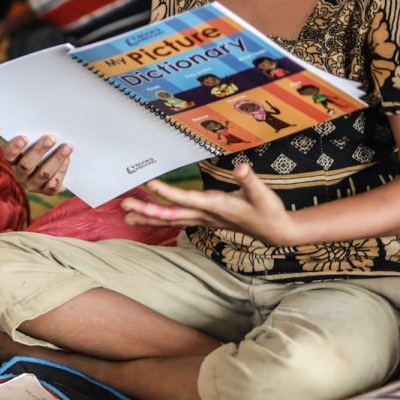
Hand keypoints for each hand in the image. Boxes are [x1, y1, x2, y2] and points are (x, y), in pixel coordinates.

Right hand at [1, 134, 72, 193]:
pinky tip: (67, 160)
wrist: (50, 166)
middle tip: (52, 138)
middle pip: (26, 165)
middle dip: (39, 150)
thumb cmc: (40, 147)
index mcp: (13, 161)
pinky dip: (61, 171)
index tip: (24, 137)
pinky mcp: (46, 191)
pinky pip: (53, 185)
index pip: (9, 155)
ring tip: (67, 147)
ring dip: (56, 159)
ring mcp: (33, 184)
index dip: (15, 147)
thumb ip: (35, 135)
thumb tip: (47, 123)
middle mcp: (20, 175)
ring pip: (43, 174)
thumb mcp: (34, 141)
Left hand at [121, 165, 299, 243]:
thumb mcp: (262, 193)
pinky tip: (149, 217)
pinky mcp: (206, 219)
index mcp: (216, 206)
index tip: (149, 184)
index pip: (187, 199)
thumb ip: (249, 180)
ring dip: (149, 216)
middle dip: (147, 209)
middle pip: (171, 213)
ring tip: (127, 216)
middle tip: (124, 205)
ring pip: (171, 219)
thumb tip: (242, 168)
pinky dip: (161, 218)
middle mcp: (205, 215)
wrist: (275, 231)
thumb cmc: (269, 210)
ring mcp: (204, 219)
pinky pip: (178, 220)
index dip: (168, 193)